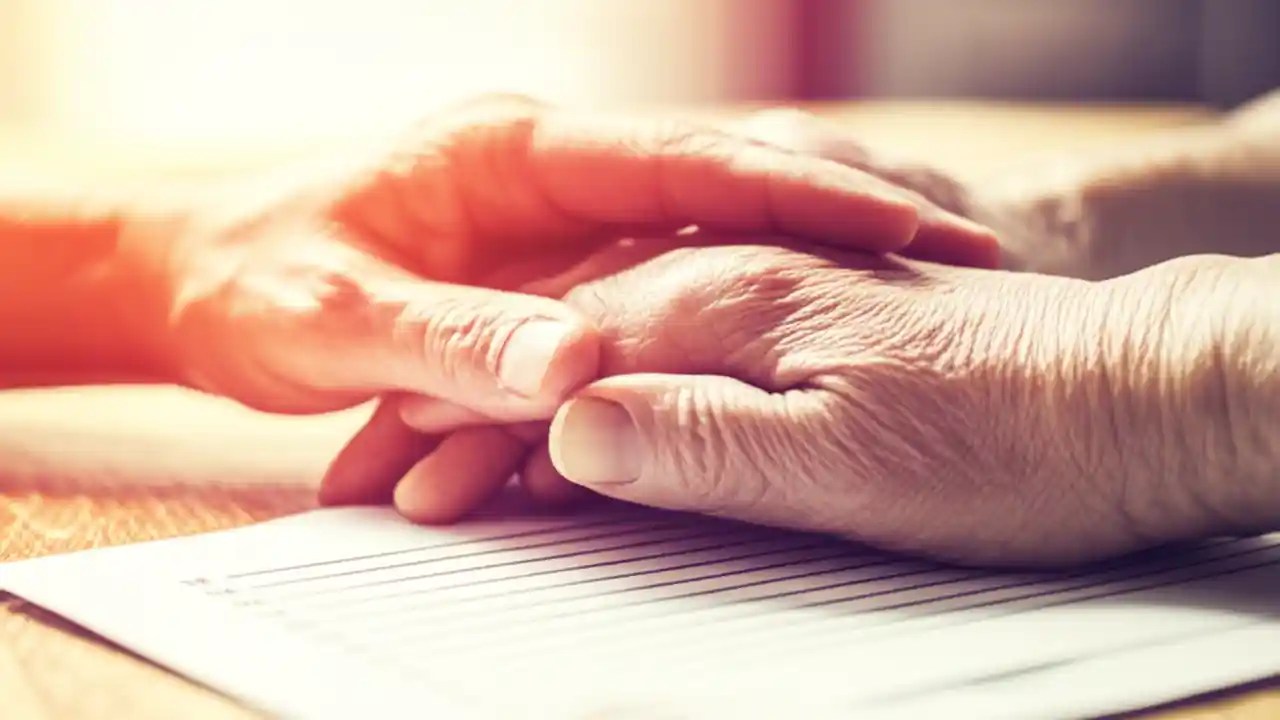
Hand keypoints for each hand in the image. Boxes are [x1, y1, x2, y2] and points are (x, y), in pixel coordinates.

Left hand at [138, 97, 996, 415]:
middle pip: (721, 193)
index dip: (799, 193)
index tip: (908, 226)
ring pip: (703, 242)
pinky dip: (730, 314)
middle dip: (838, 224)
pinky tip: (805, 343)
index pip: (685, 162)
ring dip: (803, 271)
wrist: (204, 275)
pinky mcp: (556, 267)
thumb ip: (455, 342)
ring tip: (927, 296)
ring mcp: (560, 220)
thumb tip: (577, 375)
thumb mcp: (340, 319)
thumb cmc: (258, 281)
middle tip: (961, 264)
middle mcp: (551, 173)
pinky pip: (661, 288)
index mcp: (509, 152)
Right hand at [343, 240, 1253, 564]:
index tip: (390, 482)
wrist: (1134, 393)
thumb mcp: (844, 468)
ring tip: (451, 470)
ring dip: (518, 408)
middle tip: (386, 483)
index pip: (547, 366)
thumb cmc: (1002, 444)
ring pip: (598, 345)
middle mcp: (726, 282)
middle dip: (460, 414)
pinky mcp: (791, 325)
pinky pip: (659, 354)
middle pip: (553, 347)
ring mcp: (759, 297)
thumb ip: (696, 440)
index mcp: (718, 307)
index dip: (460, 427)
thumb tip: (564, 426)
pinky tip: (578, 435)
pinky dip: (596, 399)